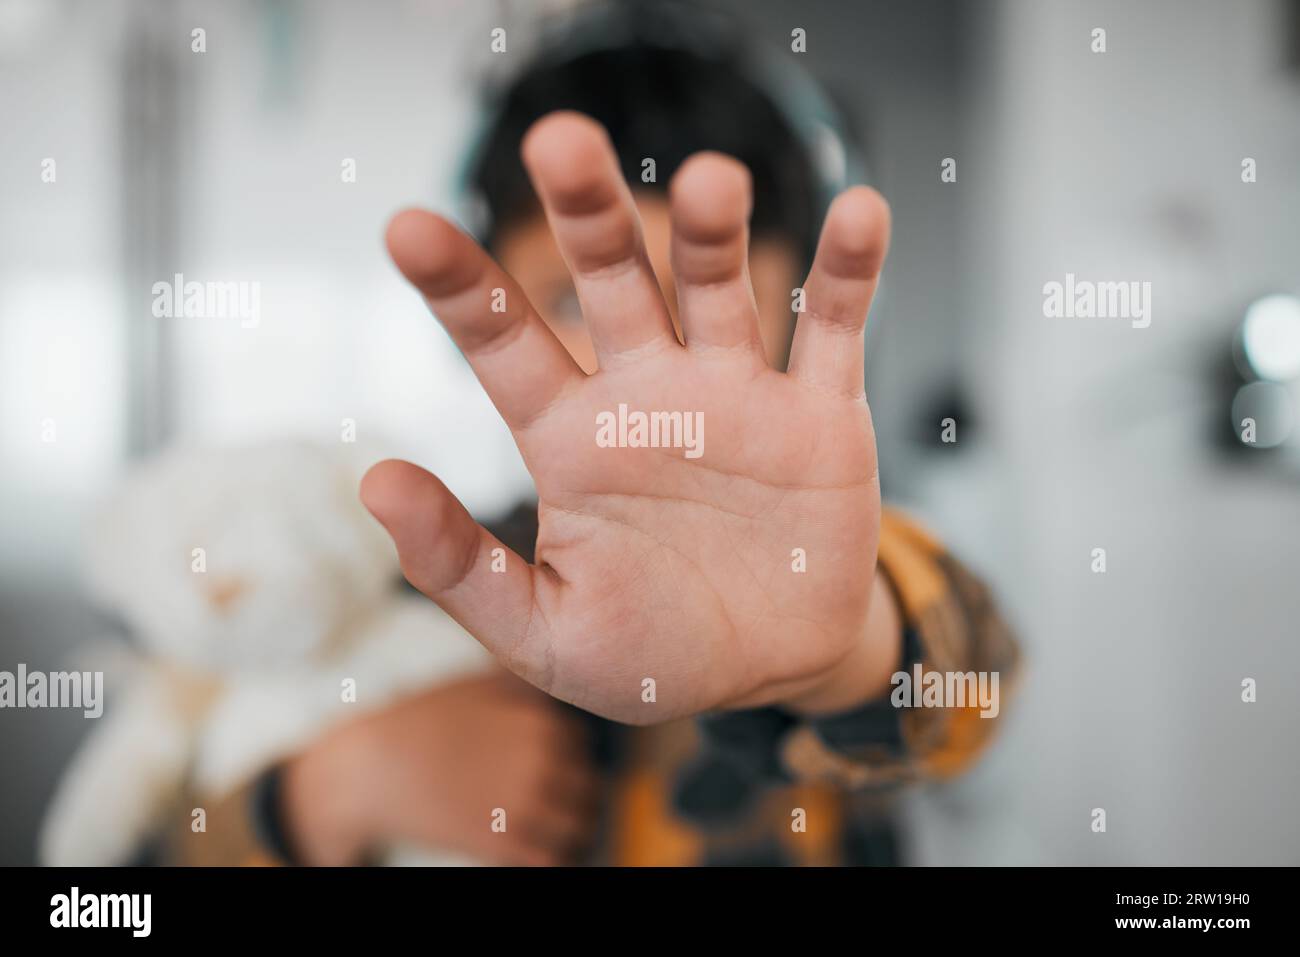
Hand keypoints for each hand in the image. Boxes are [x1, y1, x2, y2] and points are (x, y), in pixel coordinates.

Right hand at [281, 671, 601, 865]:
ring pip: (577, 827)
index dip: (565, 754)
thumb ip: (522, 684)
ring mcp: (525, 804)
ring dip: (565, 827)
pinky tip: (526, 846)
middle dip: (570, 792)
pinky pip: (551, 859)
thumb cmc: (423, 723)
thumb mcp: (477, 685)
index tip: (548, 763)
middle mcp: (542, 760)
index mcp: (541, 721)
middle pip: (585, 786)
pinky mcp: (503, 843)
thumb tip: (557, 669)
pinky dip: (546, 854)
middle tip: (548, 798)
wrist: (372, 770)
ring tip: (544, 826)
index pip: (580, 744)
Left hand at [364, 111, 896, 724]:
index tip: (408, 227)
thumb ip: (460, 567)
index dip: (460, 284)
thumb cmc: (649, 653)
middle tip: (558, 141)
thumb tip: (375, 479)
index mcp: (572, 438)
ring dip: (711, 230)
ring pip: (718, 286)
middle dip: (589, 212)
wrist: (770, 672)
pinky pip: (836, 327)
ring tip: (712, 183)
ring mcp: (738, 394)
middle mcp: (649, 394)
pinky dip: (848, 271)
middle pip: (611, 280)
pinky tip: (861, 213)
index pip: (505, 343)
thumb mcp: (542, 631)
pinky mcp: (822, 414)